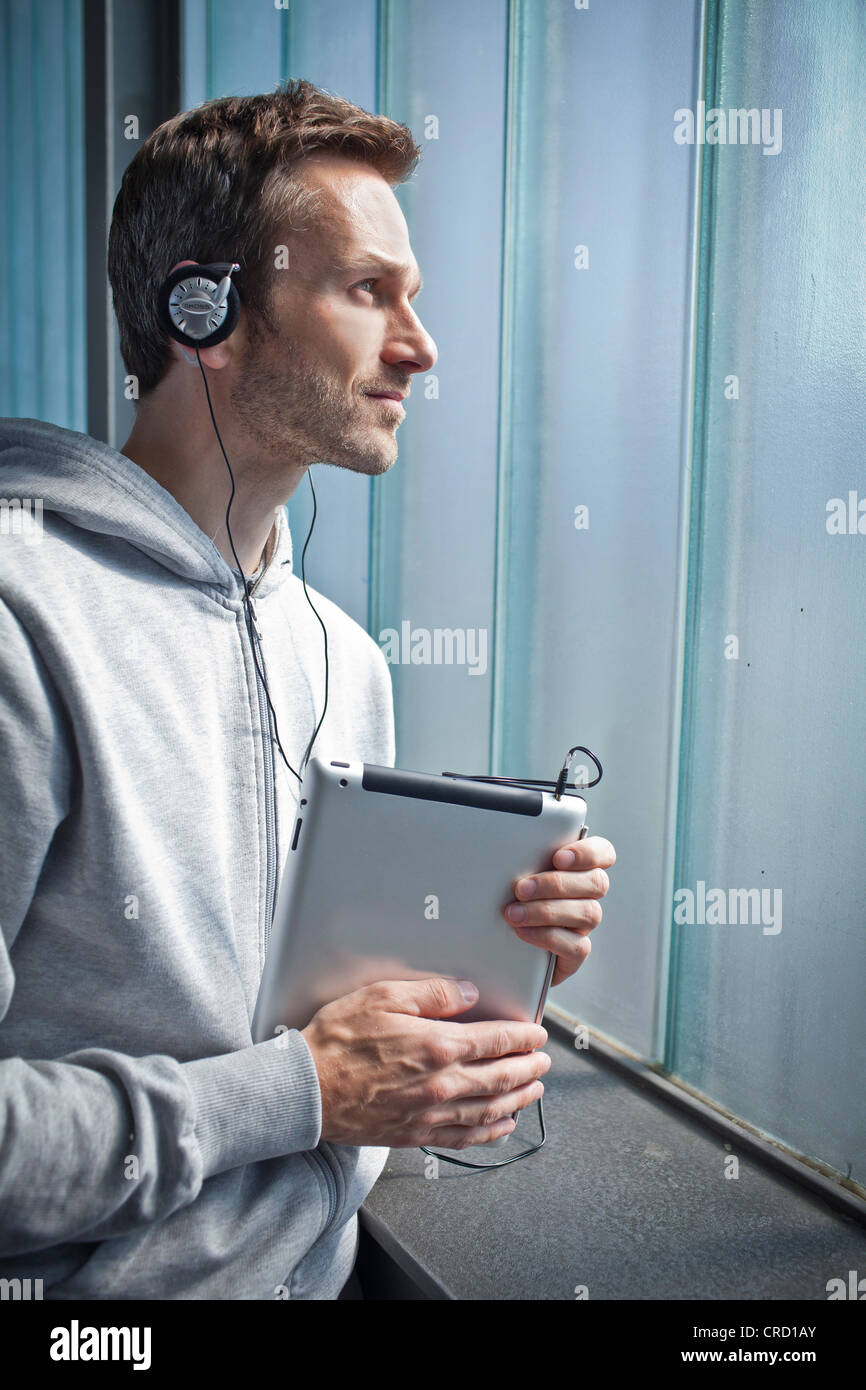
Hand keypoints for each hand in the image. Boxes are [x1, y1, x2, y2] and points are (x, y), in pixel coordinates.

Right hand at [300, 976, 549, 1148]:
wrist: (306, 1090)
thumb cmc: (338, 1041)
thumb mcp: (383, 996)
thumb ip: (432, 993)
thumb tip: (469, 992)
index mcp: (437, 1046)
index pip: (496, 1040)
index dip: (522, 1036)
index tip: (537, 1032)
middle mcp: (442, 1084)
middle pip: (502, 1077)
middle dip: (529, 1067)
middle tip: (544, 1060)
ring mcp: (431, 1113)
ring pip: (491, 1110)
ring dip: (519, 1099)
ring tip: (534, 1090)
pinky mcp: (417, 1134)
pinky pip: (466, 1137)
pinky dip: (491, 1132)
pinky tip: (503, 1125)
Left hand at [502, 835, 615, 985]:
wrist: (494, 946)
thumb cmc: (506, 898)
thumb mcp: (512, 874)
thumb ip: (523, 859)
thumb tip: (509, 851)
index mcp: (577, 869)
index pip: (604, 853)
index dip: (589, 854)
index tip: (558, 858)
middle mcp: (586, 896)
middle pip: (597, 883)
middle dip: (556, 884)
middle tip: (521, 889)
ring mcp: (583, 926)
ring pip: (588, 913)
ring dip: (548, 911)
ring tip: (514, 913)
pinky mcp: (575, 954)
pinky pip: (577, 946)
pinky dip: (548, 937)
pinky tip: (523, 932)